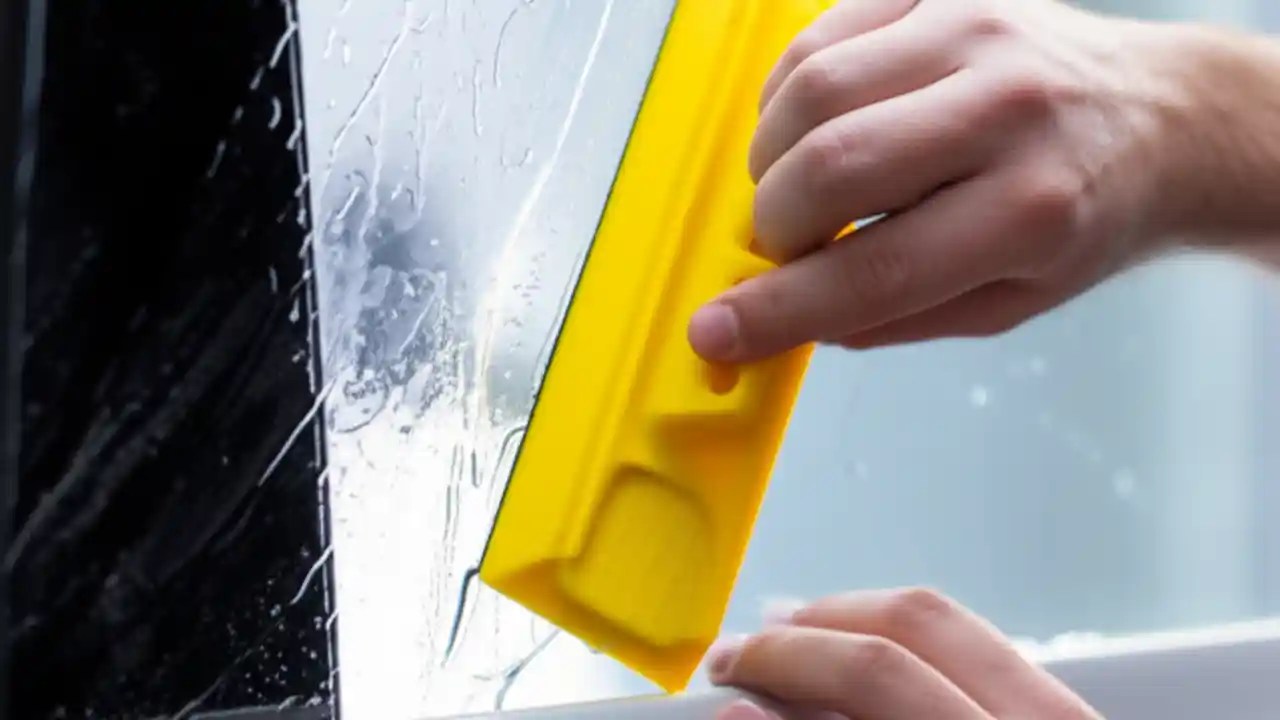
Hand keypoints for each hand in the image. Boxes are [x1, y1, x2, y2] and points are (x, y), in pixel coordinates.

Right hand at [687, 0, 1217, 359]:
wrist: (1159, 118)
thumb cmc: (1082, 214)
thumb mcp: (1004, 302)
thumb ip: (891, 315)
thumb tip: (781, 319)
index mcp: (1033, 210)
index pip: (872, 271)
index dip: (777, 309)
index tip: (717, 330)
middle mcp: (1007, 109)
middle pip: (827, 166)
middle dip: (774, 226)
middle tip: (786, 246)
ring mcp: (974, 33)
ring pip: (809, 92)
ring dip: (771, 157)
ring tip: (800, 185)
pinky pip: (819, 36)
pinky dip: (789, 94)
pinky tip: (815, 126)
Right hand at [706, 588, 1099, 719]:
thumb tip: (745, 715)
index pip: (877, 673)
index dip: (786, 663)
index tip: (726, 679)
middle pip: (914, 625)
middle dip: (809, 631)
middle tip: (744, 652)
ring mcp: (1074, 713)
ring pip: (953, 619)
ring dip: (856, 620)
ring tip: (794, 637)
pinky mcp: (1081, 714)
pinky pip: (985, 646)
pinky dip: (910, 641)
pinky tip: (872, 660)